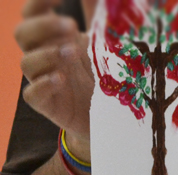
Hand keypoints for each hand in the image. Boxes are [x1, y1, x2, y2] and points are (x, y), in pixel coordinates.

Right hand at [16, 0, 97, 160]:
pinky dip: (43, 85)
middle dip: (43, 26)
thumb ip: (99, 16)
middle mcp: (44, 56)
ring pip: (26, 63)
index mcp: (53, 37)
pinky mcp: (48, 105)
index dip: (39, 2)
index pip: (32, 13)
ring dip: (46, 54)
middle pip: (22, 33)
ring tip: (73, 52)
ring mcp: (43, 80)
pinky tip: (61, 79)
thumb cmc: (104, 75)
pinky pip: (32, 94)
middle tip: (72, 26)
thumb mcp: (104, 43)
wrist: (112, 117)